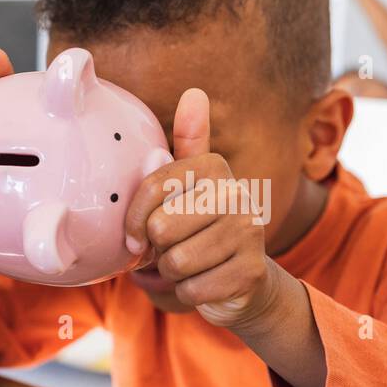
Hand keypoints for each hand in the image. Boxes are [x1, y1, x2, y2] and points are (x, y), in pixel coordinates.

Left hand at [123, 88, 283, 329]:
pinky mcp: (253, 271)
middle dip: (156, 251)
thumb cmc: (200, 229)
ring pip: (177, 262)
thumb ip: (185, 144)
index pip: (152, 187)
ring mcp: (250, 232)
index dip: (133, 220)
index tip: (135, 236)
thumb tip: (195, 92)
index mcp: (214, 167)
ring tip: (187, 267)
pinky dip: (188, 294)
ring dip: (171, 275)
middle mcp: (238, 193)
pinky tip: (203, 284)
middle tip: (170, 251)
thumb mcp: (189, 187)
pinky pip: (194, 289)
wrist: (242, 282)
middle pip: (162, 228)